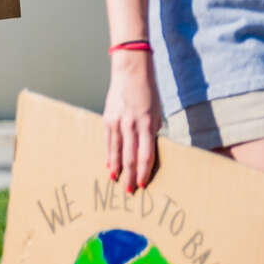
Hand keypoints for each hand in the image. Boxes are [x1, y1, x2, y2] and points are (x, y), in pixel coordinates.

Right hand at [102, 49, 162, 191]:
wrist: (131, 72)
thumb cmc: (149, 93)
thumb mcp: (157, 114)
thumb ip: (152, 133)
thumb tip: (146, 150)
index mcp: (147, 125)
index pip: (145, 155)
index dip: (144, 171)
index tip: (143, 184)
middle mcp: (130, 125)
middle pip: (129, 156)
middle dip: (129, 175)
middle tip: (129, 191)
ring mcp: (116, 122)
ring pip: (116, 150)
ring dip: (116, 167)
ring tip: (114, 180)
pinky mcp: (107, 118)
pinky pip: (108, 140)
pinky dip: (108, 153)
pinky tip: (108, 163)